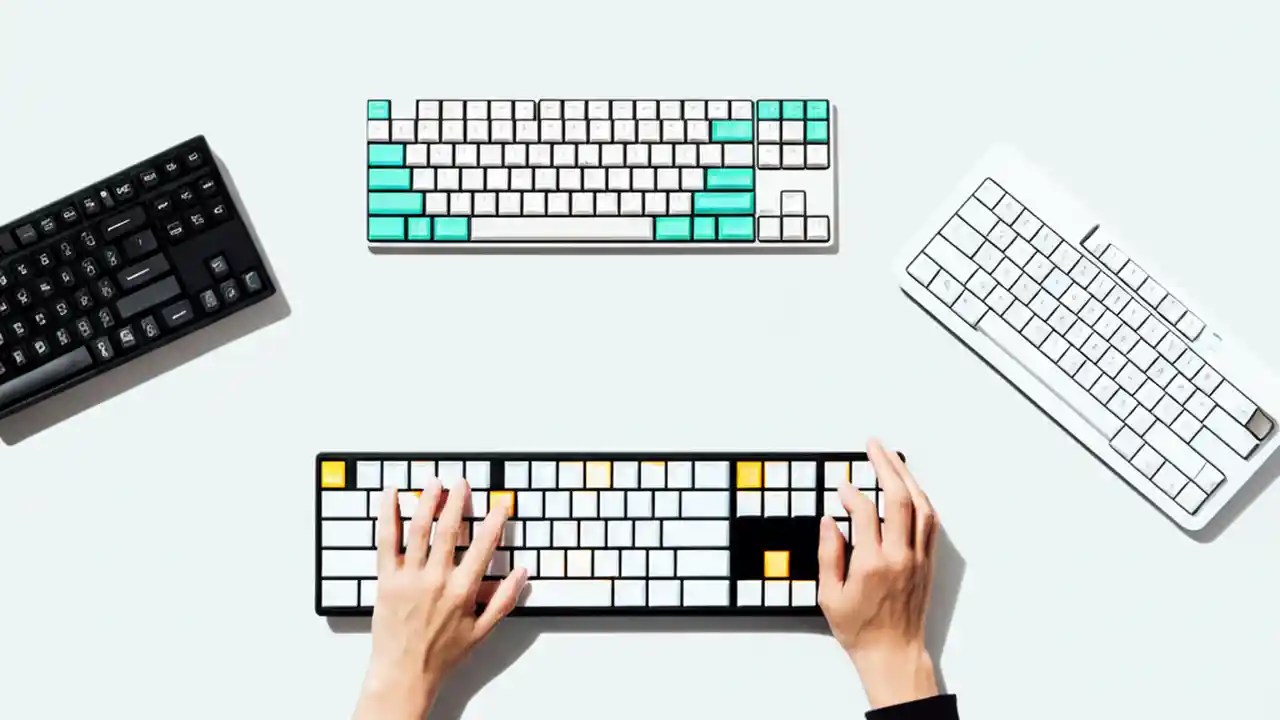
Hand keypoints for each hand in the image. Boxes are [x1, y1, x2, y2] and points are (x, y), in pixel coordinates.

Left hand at [354, 480, 527, 719]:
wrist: (404, 673)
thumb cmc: (441, 655)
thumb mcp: (482, 631)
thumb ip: (504, 600)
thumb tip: (522, 574)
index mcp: (461, 591)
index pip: (483, 546)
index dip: (493, 522)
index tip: (499, 505)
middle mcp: (435, 580)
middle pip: (448, 530)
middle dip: (457, 502)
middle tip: (462, 483)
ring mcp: (408, 578)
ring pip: (419, 530)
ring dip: (427, 502)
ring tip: (434, 483)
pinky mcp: (386, 580)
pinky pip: (386, 541)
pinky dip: (387, 515)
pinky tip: (391, 496)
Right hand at [817, 439, 939, 709]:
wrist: (894, 654)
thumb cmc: (861, 630)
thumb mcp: (830, 596)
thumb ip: (828, 555)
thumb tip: (830, 521)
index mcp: (872, 565)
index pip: (866, 513)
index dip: (853, 494)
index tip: (842, 487)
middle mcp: (900, 557)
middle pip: (900, 498)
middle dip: (885, 466)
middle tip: (872, 446)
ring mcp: (918, 558)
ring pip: (920, 505)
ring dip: (906, 476)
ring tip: (892, 457)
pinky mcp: (927, 562)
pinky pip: (930, 521)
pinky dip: (920, 498)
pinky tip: (910, 487)